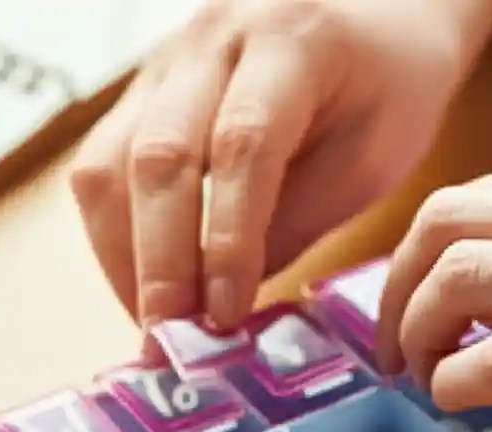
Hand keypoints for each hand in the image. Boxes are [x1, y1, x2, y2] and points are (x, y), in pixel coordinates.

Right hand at [69, 0, 491, 339]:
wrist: (377, 4)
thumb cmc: (389, 79)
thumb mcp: (372, 154)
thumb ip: (294, 220)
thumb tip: (220, 303)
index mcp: (293, 40)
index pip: (242, 147)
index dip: (226, 241)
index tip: (223, 316)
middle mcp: (213, 37)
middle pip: (156, 155)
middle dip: (156, 261)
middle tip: (166, 338)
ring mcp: (165, 59)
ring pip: (107, 162)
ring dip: (121, 254)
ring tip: (151, 318)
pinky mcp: (141, 88)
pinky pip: (102, 163)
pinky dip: (115, 233)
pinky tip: (142, 278)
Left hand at [378, 152, 491, 431]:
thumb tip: (442, 271)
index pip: (474, 198)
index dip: (414, 256)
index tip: (402, 303)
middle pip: (450, 225)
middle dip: (396, 288)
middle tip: (394, 346)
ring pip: (460, 280)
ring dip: (415, 336)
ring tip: (426, 373)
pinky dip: (451, 383)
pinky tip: (459, 400)